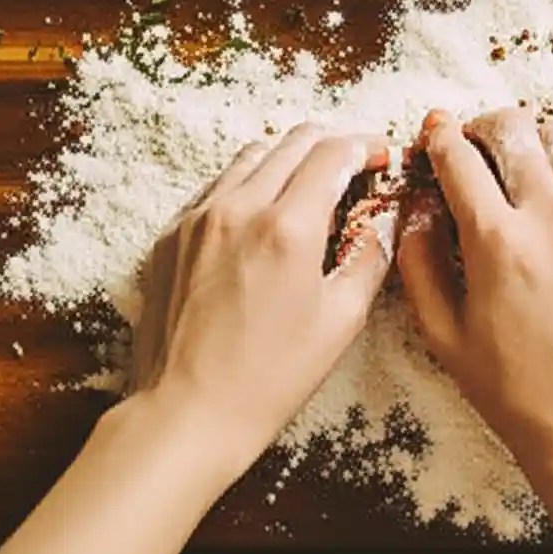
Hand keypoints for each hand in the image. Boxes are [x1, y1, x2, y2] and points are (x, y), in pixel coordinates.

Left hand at [135, 124, 392, 466]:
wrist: (187, 412)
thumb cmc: (267, 378)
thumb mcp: (340, 321)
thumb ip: (369, 258)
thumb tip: (383, 224)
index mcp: (287, 227)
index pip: (332, 152)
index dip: (365, 145)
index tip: (380, 154)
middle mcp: (237, 208)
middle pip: (291, 141)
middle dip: (330, 144)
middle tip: (352, 165)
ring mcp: (196, 219)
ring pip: (250, 158)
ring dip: (287, 160)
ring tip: (308, 188)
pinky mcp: (170, 237)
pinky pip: (214, 189)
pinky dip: (246, 187)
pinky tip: (261, 218)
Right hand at [398, 107, 552, 553]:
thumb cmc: (515, 392)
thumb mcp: (444, 336)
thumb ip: (419, 264)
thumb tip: (415, 208)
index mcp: (498, 244)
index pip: (460, 158)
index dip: (438, 135)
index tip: (432, 130)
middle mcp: (552, 220)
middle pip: (515, 129)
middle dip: (483, 124)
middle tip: (471, 141)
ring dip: (533, 139)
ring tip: (517, 161)